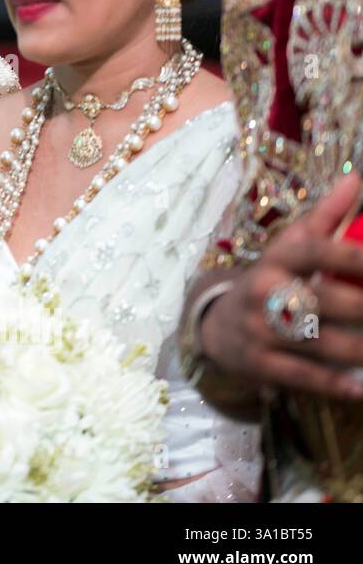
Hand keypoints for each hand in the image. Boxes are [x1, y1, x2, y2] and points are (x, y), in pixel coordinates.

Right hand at [200, 174, 362, 399]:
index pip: (316, 251)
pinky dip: (335, 383)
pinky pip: (303, 376)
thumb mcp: (288, 248)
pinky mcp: (260, 364)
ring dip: (361, 348)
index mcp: (277, 259)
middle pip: (325, 299)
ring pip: (321, 342)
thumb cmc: (269, 282)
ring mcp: (261, 330)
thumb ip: (325, 218)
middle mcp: (266, 292)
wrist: (215, 325)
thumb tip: (357, 180)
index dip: (353, 256)